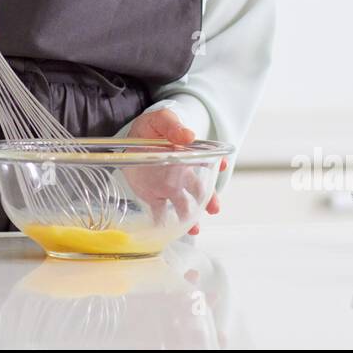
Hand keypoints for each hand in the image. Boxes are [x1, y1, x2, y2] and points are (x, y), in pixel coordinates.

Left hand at [127, 109, 225, 234]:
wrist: (129, 141)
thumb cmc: (150, 129)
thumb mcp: (159, 121)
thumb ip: (172, 126)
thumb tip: (188, 135)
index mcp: (187, 154)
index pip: (208, 160)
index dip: (217, 162)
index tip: (223, 164)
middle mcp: (182, 173)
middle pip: (200, 189)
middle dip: (210, 199)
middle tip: (214, 208)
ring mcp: (169, 186)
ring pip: (184, 204)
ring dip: (191, 217)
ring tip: (194, 228)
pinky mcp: (154, 196)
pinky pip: (161, 212)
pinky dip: (165, 222)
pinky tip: (168, 231)